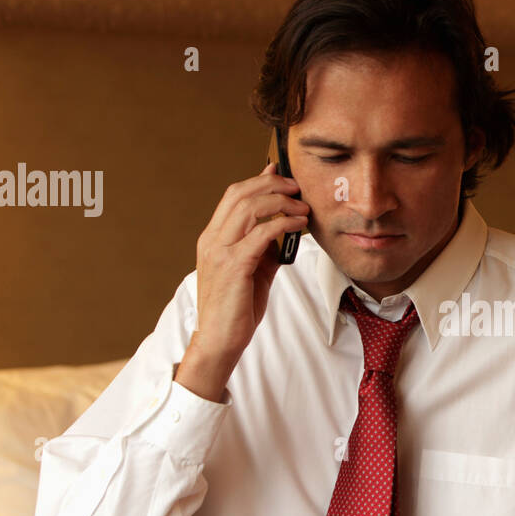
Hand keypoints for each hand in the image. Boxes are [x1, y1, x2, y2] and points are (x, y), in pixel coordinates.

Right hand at [177, 162, 309, 400]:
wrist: (220, 340)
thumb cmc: (237, 308)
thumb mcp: (253, 270)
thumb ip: (264, 247)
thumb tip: (283, 227)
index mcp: (213, 238)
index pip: (233, 196)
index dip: (258, 180)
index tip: (282, 175)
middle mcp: (212, 240)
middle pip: (240, 194)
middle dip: (272, 185)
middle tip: (297, 188)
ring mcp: (220, 252)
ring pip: (249, 208)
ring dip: (281, 202)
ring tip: (302, 207)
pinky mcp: (234, 266)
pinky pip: (261, 234)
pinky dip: (283, 224)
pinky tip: (298, 225)